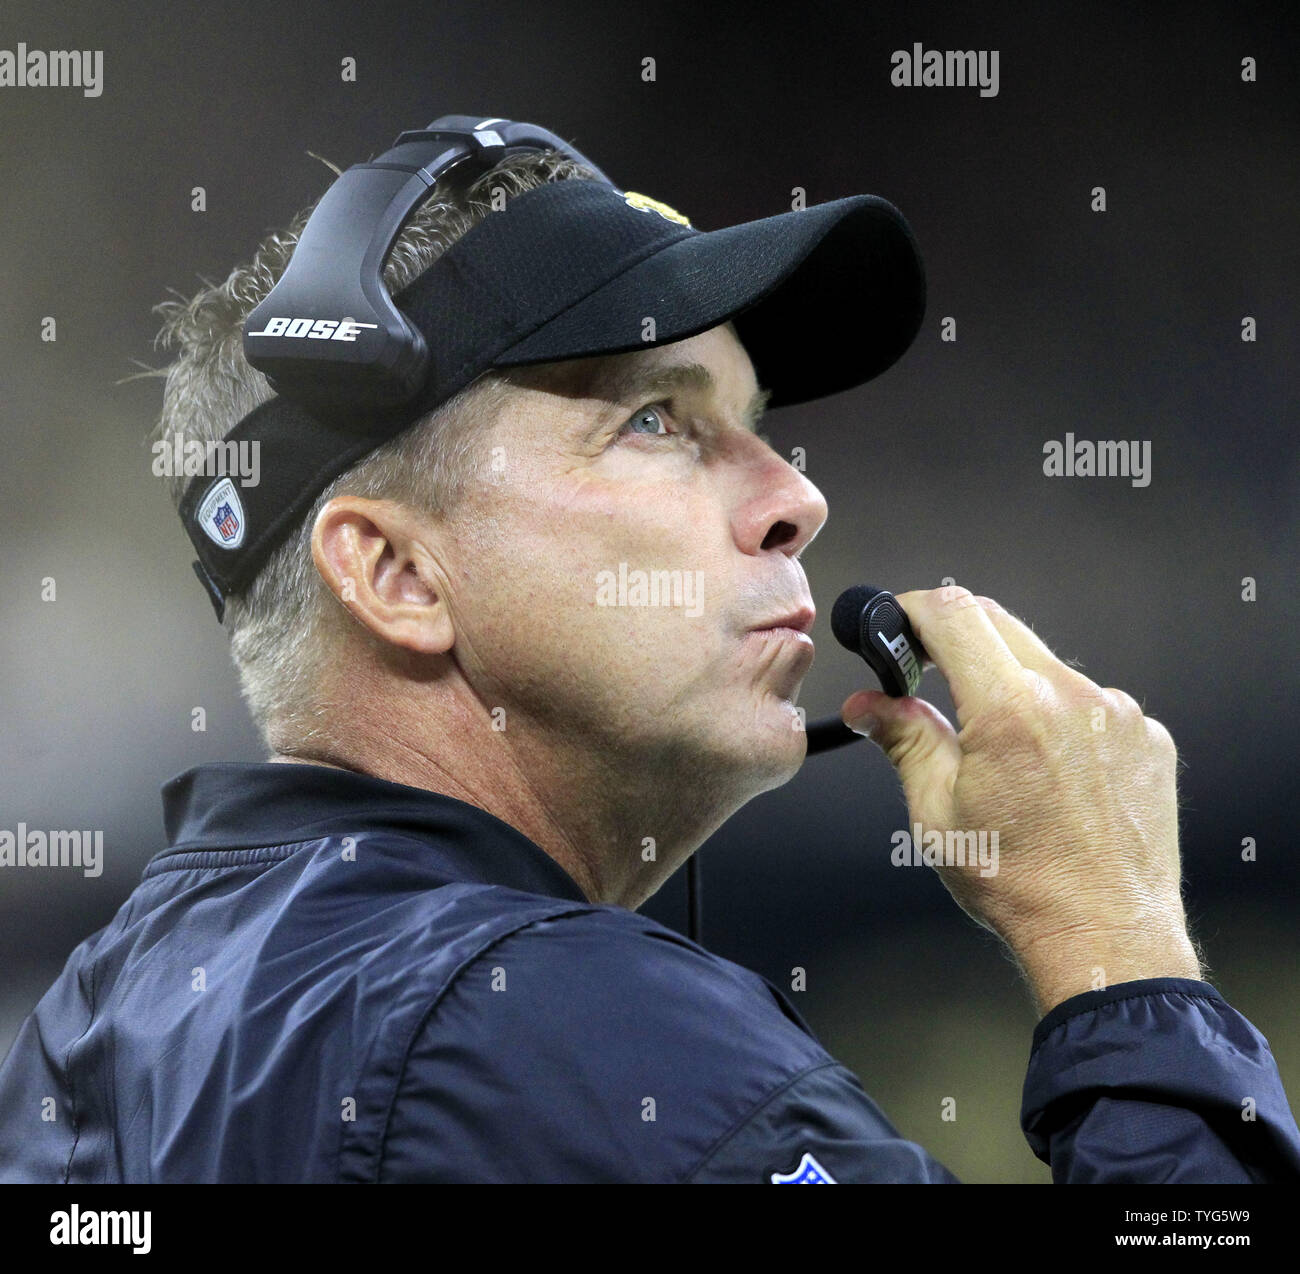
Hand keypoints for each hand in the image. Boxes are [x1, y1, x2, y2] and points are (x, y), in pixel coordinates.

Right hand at [841, 585, 1200, 1012]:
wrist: (1105, 935)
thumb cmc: (1020, 884)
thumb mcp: (937, 810)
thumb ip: (903, 739)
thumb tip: (868, 704)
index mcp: (1009, 710)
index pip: (955, 613)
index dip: (915, 608)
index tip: (900, 622)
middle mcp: (1070, 697)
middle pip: (1000, 625)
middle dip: (957, 641)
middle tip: (930, 676)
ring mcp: (1117, 712)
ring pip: (1045, 665)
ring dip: (1011, 684)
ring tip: (1001, 752)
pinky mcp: (1146, 735)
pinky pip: (1088, 701)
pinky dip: (1057, 717)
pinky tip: (1049, 770)